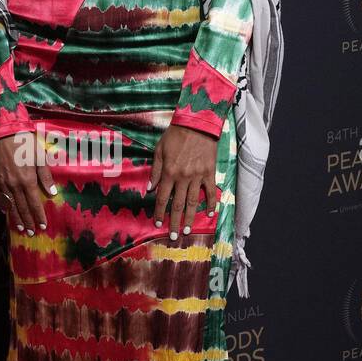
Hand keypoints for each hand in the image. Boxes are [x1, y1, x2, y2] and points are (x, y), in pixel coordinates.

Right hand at [0, 130, 55, 234]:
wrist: (2, 131)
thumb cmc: (24, 141)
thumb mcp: (39, 156)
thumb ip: (45, 176)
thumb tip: (52, 193)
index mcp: (27, 180)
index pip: (34, 203)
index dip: (39, 215)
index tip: (43, 225)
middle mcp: (14, 185)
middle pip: (22, 208)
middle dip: (27, 221)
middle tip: (31, 232)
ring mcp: (2, 183)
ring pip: (9, 205)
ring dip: (15, 218)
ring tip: (20, 228)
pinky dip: (2, 206)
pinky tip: (5, 212)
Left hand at [149, 124, 219, 240]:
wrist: (197, 124)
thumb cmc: (175, 135)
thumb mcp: (159, 150)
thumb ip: (155, 171)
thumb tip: (150, 189)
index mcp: (169, 172)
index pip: (163, 198)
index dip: (159, 212)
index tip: (158, 224)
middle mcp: (183, 177)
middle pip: (177, 204)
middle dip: (174, 222)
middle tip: (173, 236)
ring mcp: (198, 176)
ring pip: (193, 202)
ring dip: (189, 218)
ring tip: (187, 230)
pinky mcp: (209, 172)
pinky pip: (210, 191)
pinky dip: (211, 203)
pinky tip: (209, 214)